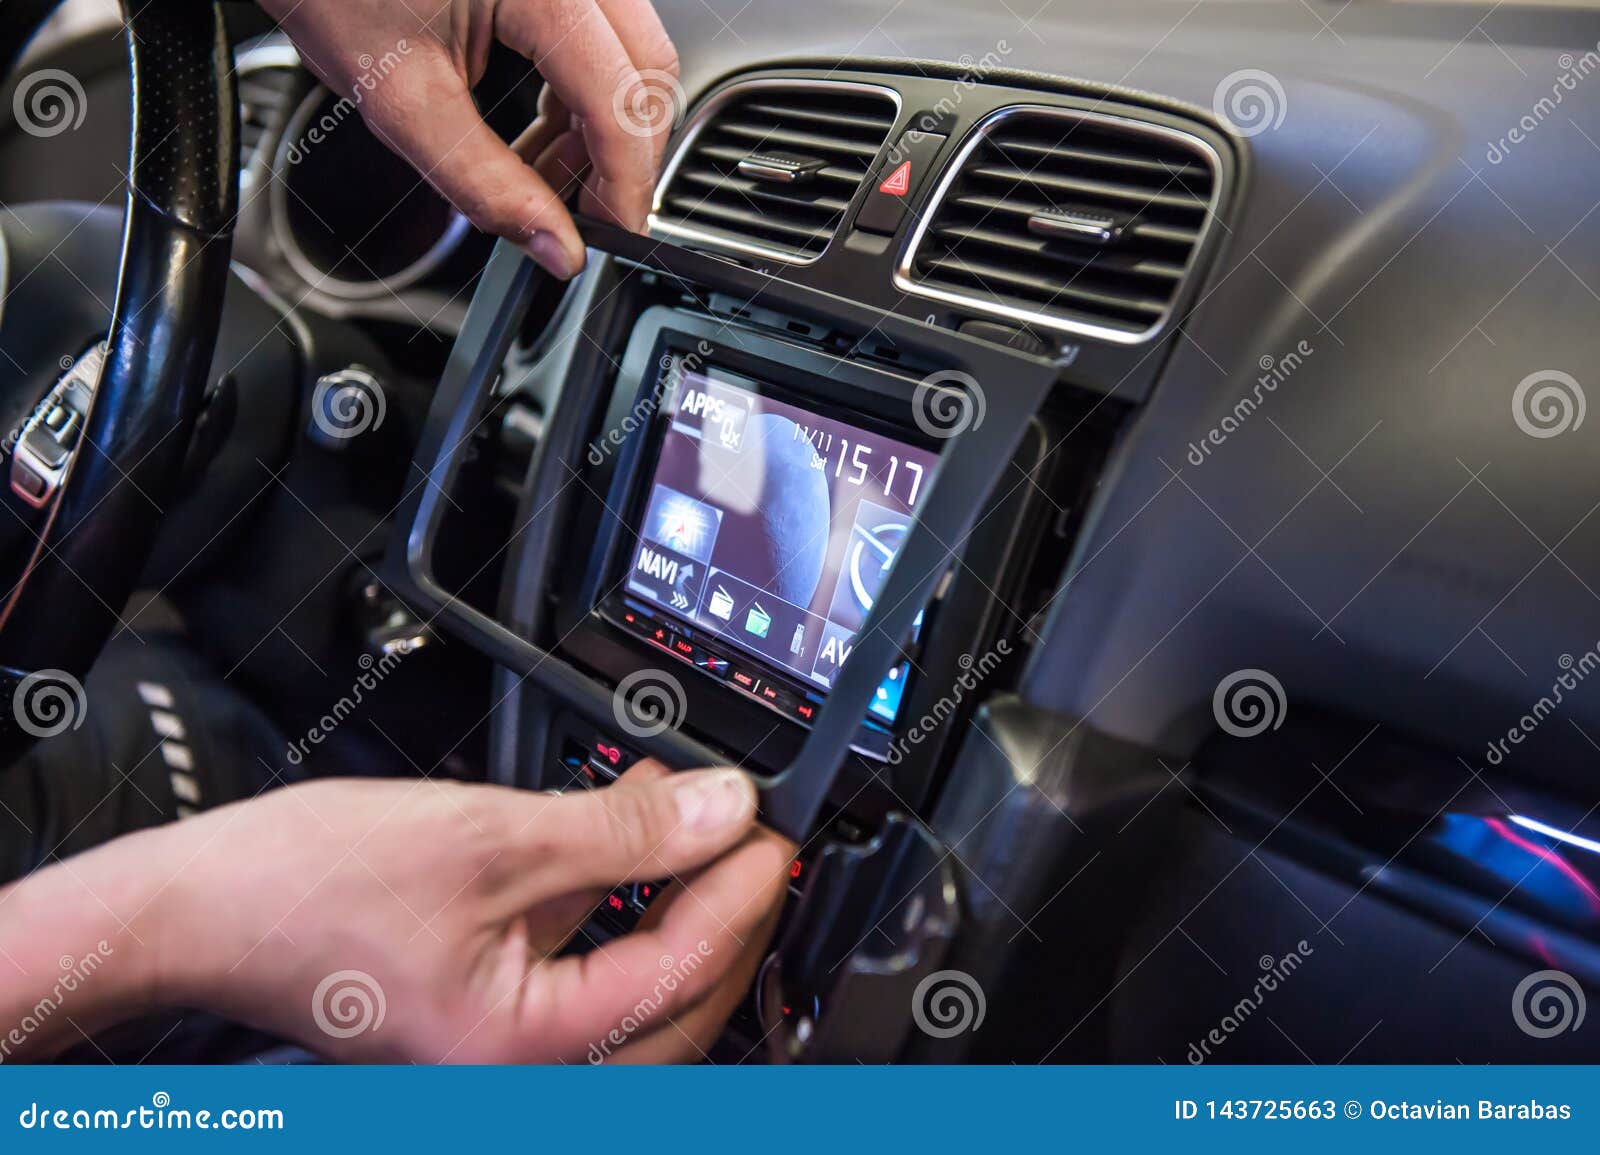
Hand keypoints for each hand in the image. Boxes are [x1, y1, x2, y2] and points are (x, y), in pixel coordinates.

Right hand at [0, 764, 791, 1062]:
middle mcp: (517, 1075)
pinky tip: (625, 841)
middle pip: (672, 1004)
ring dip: (673, 909)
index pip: (679, 976)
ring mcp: (499, 1054)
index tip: (772, 838)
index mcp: (522, 1054)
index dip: (738, 898)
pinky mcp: (483, 1016)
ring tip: (698, 828)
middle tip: (754, 844)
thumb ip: (622, 832)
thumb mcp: (490, 837)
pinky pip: (579, 973)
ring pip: (630, 987)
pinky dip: (613, 912)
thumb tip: (718, 811)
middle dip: (724, 919)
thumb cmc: (303, 889)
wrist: (195, 907)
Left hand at [257, 0, 681, 277]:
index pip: (621, 99)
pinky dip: (583, 96)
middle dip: (622, 157)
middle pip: (648, 73)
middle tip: (580, 215)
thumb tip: (552, 244)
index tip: (609, 234)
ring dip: (603, 129)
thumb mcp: (402, 99)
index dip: (625, 181)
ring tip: (541, 175)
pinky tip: (540, 134)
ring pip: (634, 56)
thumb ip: (484, 182)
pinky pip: (604, 38)